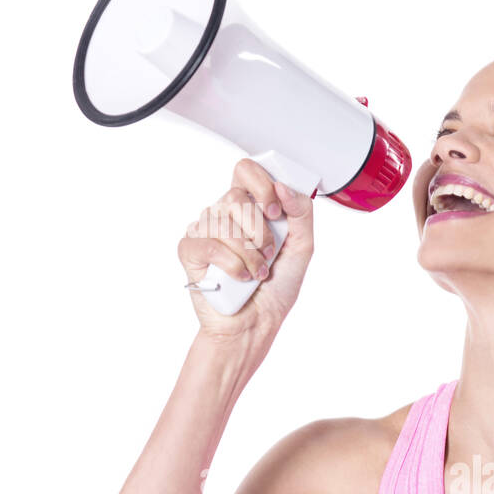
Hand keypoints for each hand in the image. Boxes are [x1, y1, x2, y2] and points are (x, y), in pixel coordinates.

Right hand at [177, 157, 314, 341]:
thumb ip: (301, 212)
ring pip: (223, 223)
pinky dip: (230, 264)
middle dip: (260, 231)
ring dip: (248, 254)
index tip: (275, 211)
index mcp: (249, 207)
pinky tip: (238, 278)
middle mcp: (224, 214)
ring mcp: (204, 232)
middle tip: (268, 253)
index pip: (246, 170)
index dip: (261, 185)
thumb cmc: (276, 287)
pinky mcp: (190, 252)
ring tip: (256, 272)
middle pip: (235, 197)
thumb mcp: (302, 247)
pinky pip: (207, 245)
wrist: (257, 323)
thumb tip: (283, 187)